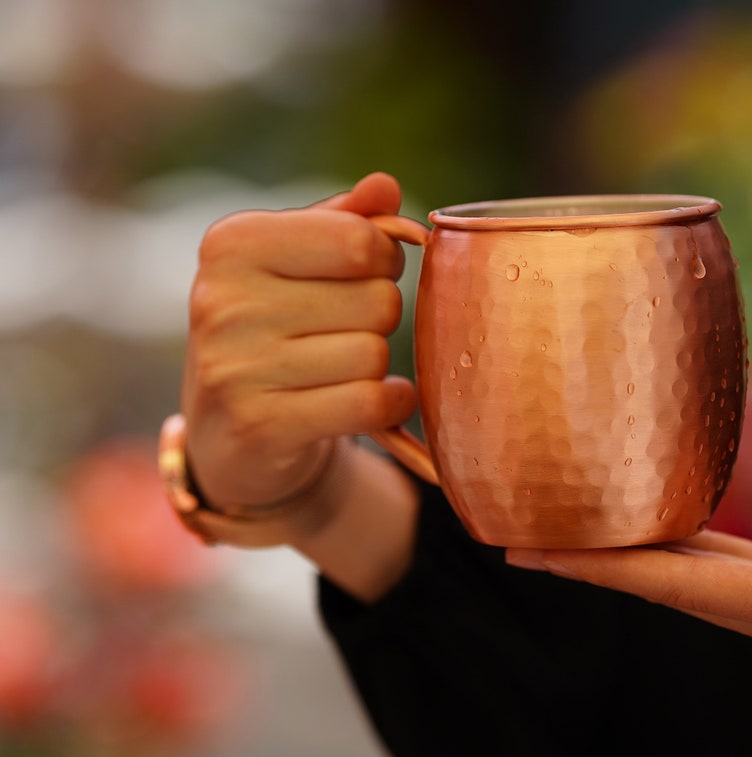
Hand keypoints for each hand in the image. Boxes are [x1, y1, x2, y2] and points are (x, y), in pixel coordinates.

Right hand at [181, 172, 414, 512]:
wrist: (227, 435)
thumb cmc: (274, 332)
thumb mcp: (295, 264)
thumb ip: (343, 221)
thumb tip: (385, 187)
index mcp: (232, 244)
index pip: (359, 240)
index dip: (384, 259)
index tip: (368, 274)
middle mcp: (223, 302)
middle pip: (377, 299)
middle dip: (379, 317)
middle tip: (346, 331)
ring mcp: (236, 368)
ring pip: (374, 354)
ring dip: (377, 366)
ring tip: (341, 369)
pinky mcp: (261, 426)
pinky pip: (369, 403)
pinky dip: (389, 404)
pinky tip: (372, 402)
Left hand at [506, 524, 751, 756]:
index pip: (679, 586)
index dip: (602, 568)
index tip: (527, 552)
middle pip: (666, 583)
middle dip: (591, 562)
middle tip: (517, 535)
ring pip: (694, 575)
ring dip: (631, 556)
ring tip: (575, 527)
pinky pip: (734, 568)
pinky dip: (689, 547)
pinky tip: (678, 526)